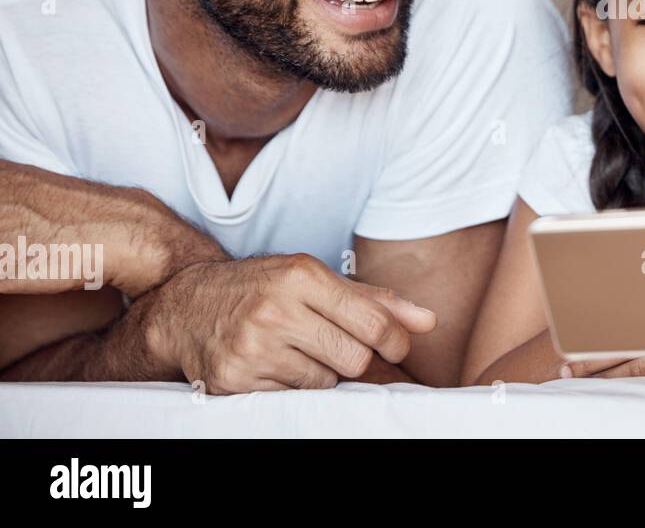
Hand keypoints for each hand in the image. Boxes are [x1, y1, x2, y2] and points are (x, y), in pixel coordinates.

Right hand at [143, 254, 436, 393]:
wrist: (186, 307)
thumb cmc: (263, 288)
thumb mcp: (315, 280)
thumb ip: (374, 301)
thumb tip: (429, 321)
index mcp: (301, 277)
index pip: (372, 322)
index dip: (395, 341)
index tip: (396, 346)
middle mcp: (275, 310)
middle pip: (354, 359)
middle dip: (355, 358)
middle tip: (335, 345)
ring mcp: (252, 348)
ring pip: (325, 383)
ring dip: (321, 373)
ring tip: (297, 351)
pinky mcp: (234, 381)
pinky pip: (292, 399)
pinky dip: (292, 387)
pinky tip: (274, 365)